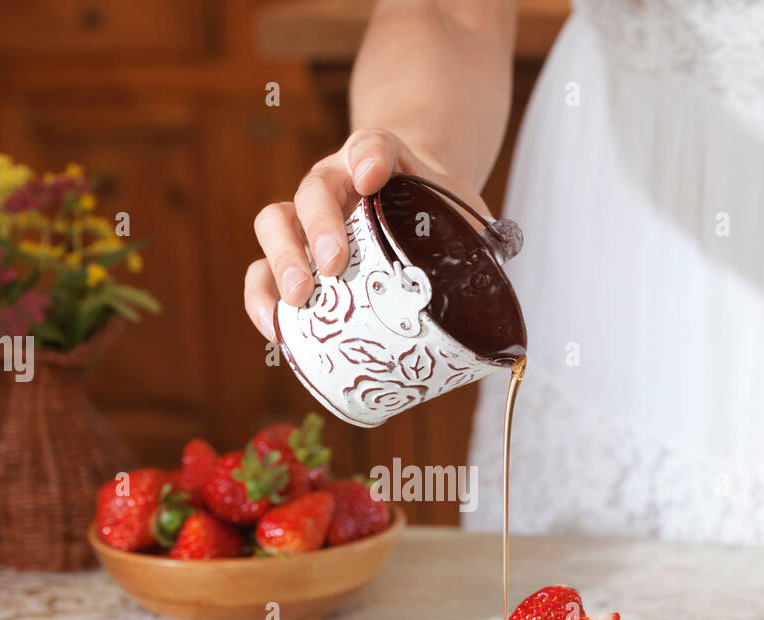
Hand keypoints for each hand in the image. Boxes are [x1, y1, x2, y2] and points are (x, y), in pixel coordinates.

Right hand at [244, 128, 487, 340]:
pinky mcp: (292, 257)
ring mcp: (307, 219)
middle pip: (314, 188)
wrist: (410, 208)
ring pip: (276, 223)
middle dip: (319, 226)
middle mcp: (335, 183)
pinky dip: (263, 299)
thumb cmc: (436, 216)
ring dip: (282, 260)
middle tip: (334, 266)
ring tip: (300, 299)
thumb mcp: (464, 216)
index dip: (370, 156)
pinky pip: (263, 272)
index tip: (375, 175)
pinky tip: (277, 330)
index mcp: (379, 163)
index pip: (372, 145)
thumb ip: (480, 240)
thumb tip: (499, 286)